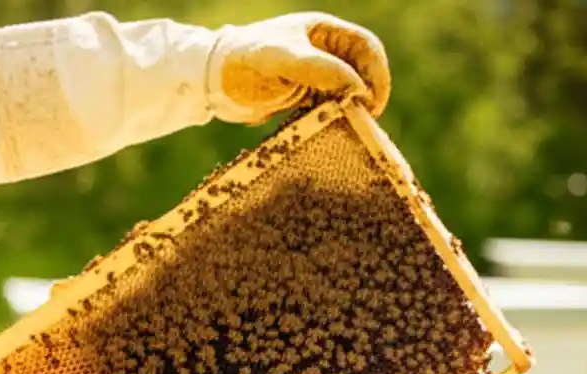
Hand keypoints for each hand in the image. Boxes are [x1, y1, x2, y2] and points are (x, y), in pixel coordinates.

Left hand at [211, 13, 390, 123]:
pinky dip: (332, 118)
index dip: (376, 73)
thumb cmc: (245, 59)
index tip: (372, 101)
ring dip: (351, 109)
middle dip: (366, 93)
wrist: (210, 79)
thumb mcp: (284, 60)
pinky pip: (327, 107)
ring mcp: (312, 74)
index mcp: (322, 31)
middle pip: (361, 71)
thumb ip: (320, 69)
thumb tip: (356, 88)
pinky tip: (329, 130)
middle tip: (365, 119)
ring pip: (346, 91)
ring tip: (349, 127)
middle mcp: (321, 50)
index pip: (366, 47)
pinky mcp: (300, 96)